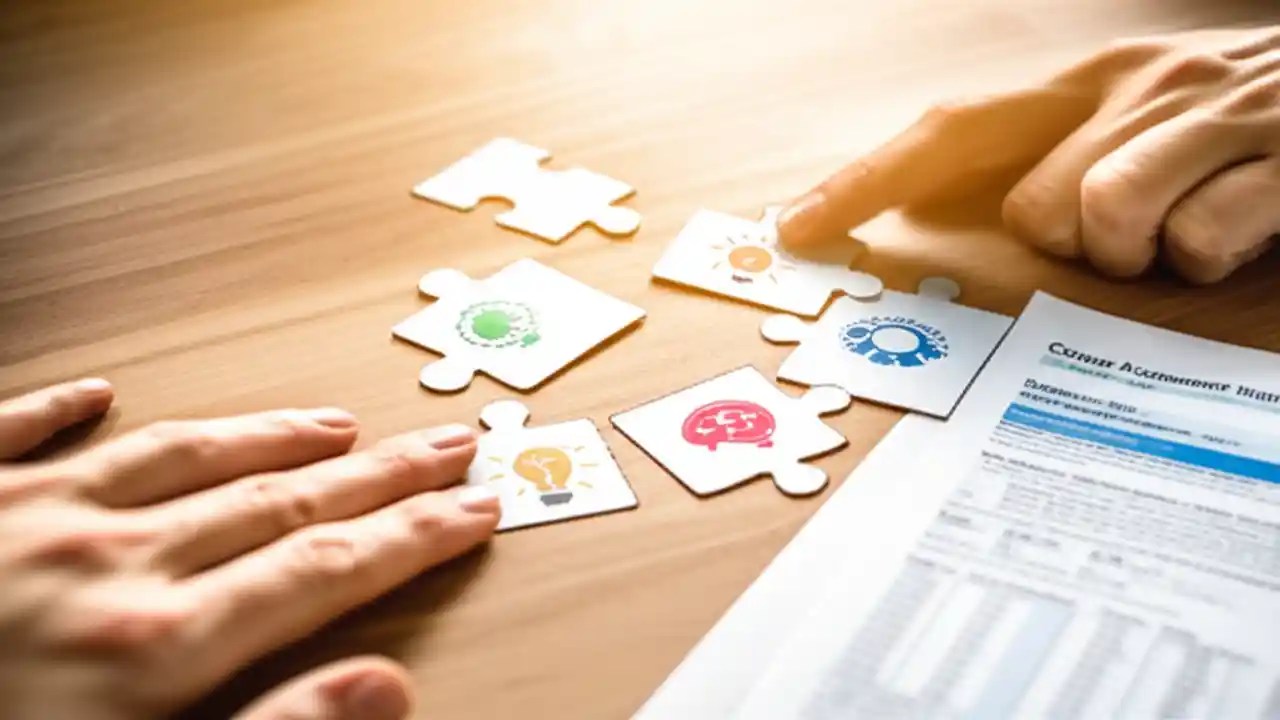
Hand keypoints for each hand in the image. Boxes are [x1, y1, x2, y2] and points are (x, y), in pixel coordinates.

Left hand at [0, 379, 500, 719]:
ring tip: (330, 421)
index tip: (478, 504)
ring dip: (262, 435)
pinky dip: (57, 413)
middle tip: (448, 440)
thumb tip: (383, 689)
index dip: (416, 534)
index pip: (326, 568)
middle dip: (377, 472)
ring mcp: (17, 521)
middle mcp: (100, 560)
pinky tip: (98, 393)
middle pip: (275, 500)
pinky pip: (7, 438)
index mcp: (151, 645)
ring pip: (173, 456)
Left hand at [777, 27, 1279, 283]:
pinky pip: (1198, 241)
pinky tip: (1245, 227)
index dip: (868, 179)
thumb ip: (1061, 158)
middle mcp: (1140, 86)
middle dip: (1078, 248)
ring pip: (1105, 217)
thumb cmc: (1243, 127)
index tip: (797, 227)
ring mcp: (1210, 116)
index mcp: (1092, 81)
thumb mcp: (1147, 120)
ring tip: (1192, 229)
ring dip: (1143, 254)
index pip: (954, 130)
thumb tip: (970, 213)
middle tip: (1142, 233)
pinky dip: (1214, 256)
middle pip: (1037, 209)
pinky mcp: (1278, 158)